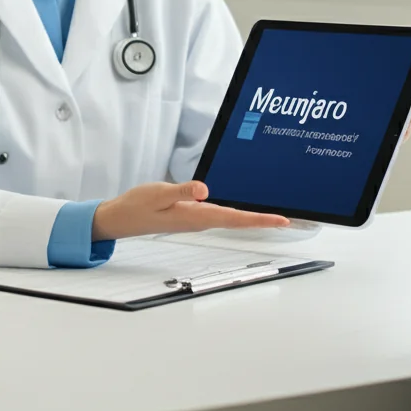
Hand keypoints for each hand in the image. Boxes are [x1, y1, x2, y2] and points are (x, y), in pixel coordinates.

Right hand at [92, 181, 289, 241]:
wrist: (122, 218)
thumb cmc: (138, 205)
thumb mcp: (158, 193)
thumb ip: (182, 191)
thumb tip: (205, 189)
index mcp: (196, 216)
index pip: (235, 218)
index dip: (260, 219)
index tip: (281, 220)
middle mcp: (200, 219)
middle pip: (239, 221)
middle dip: (263, 221)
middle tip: (288, 220)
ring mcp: (197, 218)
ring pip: (231, 219)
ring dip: (253, 218)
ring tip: (273, 217)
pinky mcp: (192, 214)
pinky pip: (221, 215)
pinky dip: (237, 214)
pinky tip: (243, 211)